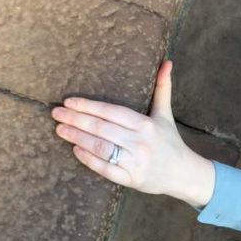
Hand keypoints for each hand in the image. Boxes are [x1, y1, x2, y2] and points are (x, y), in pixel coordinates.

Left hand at [52, 61, 215, 207]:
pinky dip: (89, 159)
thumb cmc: (170, 142)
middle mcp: (141, 143)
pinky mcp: (132, 179)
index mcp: (146, 125)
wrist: (184, 174)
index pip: (111, 112)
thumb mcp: (165, 114)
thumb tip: (167, 62)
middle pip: (102, 129)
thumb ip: (162, 88)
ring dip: (77, 138)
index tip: (69, 102)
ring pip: (101, 148)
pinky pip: (106, 169)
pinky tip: (76, 149)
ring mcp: (136, 162)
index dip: (88, 106)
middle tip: (56, 114)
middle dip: (76, 120)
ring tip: (60, 130)